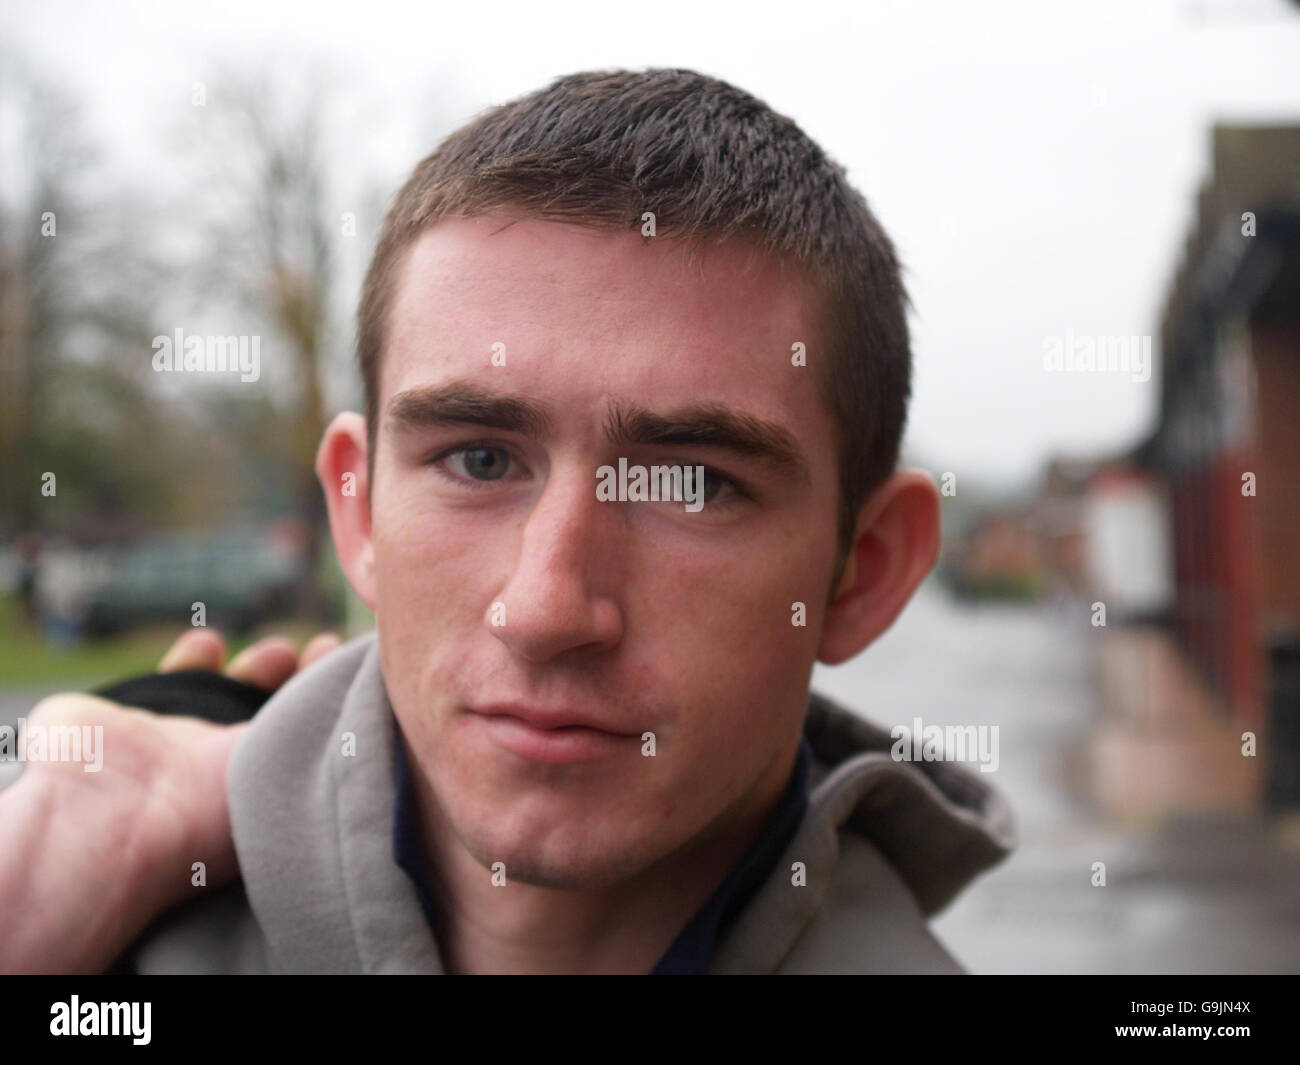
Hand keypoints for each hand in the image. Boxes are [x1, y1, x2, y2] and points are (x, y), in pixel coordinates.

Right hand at [0, 629, 339, 973]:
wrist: (106, 822)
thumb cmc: (209, 811)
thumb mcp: (292, 771)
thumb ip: (336, 729)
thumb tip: (383, 684)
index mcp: (265, 798)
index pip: (313, 743)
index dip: (338, 700)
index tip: (354, 660)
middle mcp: (223, 774)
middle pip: (276, 715)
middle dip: (300, 677)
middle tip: (319, 651)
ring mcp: (177, 747)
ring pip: (230, 693)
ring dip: (257, 664)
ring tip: (274, 655)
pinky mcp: (132, 721)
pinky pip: (172, 681)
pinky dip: (194, 657)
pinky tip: (208, 644)